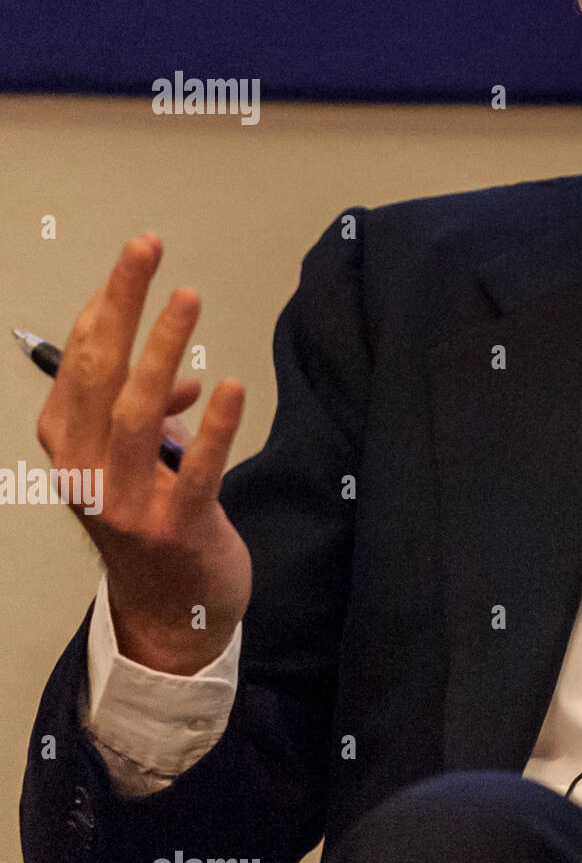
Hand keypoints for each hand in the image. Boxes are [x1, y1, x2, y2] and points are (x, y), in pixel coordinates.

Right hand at [36, 232, 249, 674]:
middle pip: (97, 373)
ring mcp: (127, 504)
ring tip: (188, 296)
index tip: (133, 258)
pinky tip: (231, 388)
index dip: (105, 307)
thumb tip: (180, 378)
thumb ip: (148, 417)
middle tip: (148, 248)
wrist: (170, 614)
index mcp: (68, 450)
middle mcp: (85, 473)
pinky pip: (194, 471)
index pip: (79, 364)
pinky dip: (212, 428)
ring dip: (161, 349)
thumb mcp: (136, 464)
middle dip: (122, 304)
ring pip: (135, 414)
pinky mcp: (176, 529)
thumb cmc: (153, 524)